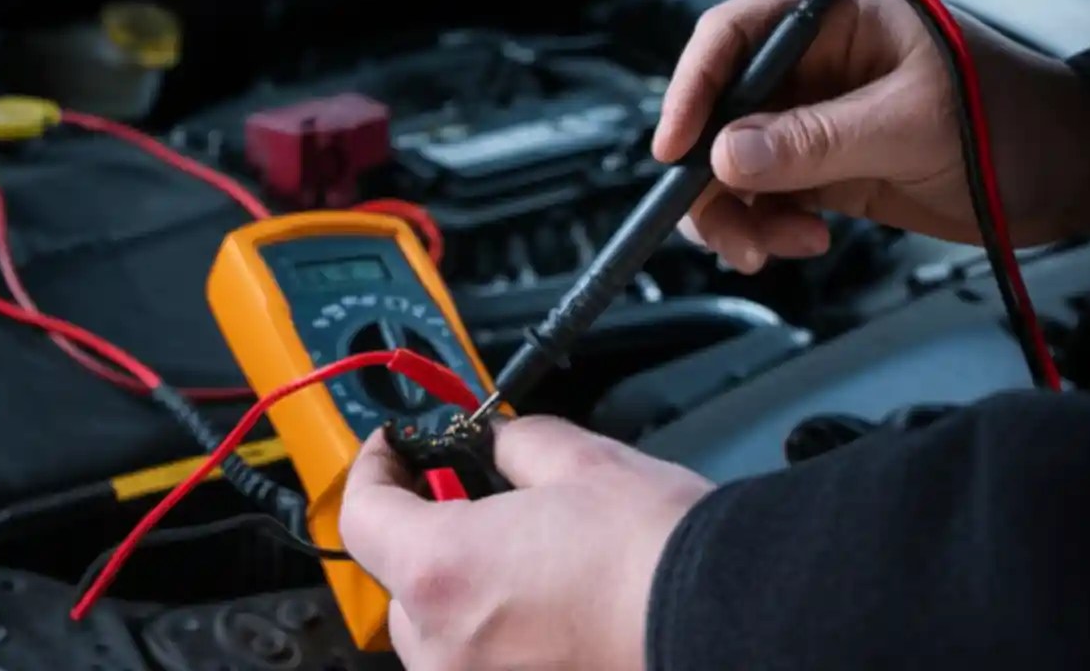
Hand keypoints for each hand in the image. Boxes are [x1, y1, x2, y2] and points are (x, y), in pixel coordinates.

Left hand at [339, 416, 713, 669]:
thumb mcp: (579, 462)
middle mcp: (444, 647)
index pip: (361, 515)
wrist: (728, 622)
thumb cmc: (657, 556)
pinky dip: (500, 638)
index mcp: (441, 571)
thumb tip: (503, 441)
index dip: (373, 471)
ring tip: (529, 563)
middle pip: (401, 581)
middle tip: (474, 502)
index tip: (394, 454)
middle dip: (430, 537)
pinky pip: (483, 665)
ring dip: (465, 594)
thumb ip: (516, 442)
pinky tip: (551, 611)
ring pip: (441, 633)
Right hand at [653, 0, 1089, 273]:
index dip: (692, 90)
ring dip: (736, 215)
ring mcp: (813, 122)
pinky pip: (763, 199)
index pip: (734, 39)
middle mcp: (813, 69)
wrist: (1061, 179)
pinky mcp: (820, 170)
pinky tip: (802, 242)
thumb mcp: (911, 126)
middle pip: (720, 114)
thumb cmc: (1012, 122)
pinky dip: (766, 229)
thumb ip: (817, 140)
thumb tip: (730, 154)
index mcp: (835, 22)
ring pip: (733, 167)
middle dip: (711, 175)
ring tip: (768, 248)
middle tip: (719, 222)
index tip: (673, 149)